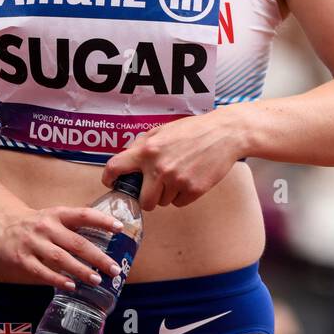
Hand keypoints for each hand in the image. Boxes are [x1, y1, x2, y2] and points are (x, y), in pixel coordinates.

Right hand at [0, 206, 123, 290]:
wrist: (1, 224)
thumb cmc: (35, 223)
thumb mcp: (54, 216)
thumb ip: (74, 224)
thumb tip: (105, 234)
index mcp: (57, 214)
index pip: (83, 214)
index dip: (102, 220)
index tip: (120, 228)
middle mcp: (47, 227)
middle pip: (76, 242)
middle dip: (97, 257)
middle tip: (114, 269)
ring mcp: (34, 243)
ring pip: (61, 258)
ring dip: (81, 270)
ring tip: (97, 280)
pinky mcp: (22, 259)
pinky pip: (42, 271)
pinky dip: (58, 279)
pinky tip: (71, 286)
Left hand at [101, 109, 246, 210]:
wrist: (224, 134)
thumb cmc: (193, 130)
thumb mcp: (162, 130)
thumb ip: (143, 144)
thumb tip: (126, 158)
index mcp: (147, 150)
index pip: (115, 167)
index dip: (109, 178)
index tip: (111, 183)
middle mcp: (158, 167)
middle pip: (144, 200)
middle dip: (148, 197)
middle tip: (156, 188)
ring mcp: (176, 180)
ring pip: (163, 202)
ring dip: (168, 194)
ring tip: (180, 174)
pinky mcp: (193, 190)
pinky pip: (179, 203)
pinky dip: (183, 195)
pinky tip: (191, 178)